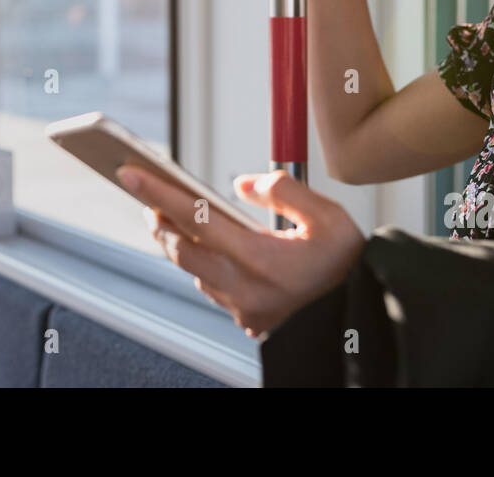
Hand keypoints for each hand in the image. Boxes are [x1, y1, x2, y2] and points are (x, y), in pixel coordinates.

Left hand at [117, 165, 365, 337]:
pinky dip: (199, 263)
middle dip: (160, 218)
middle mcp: (245, 289)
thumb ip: (285, 192)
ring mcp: (243, 308)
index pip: (197, 218)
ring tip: (169, 215)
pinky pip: (211, 287)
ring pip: (192, 270)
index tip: (132, 174)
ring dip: (177, 242)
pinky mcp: (247, 318)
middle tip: (146, 193)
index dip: (160, 192)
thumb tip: (243, 185)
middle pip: (182, 249)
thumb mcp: (330, 218)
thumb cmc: (348, 269)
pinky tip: (203, 247)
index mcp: (262, 261)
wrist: (361, 319)